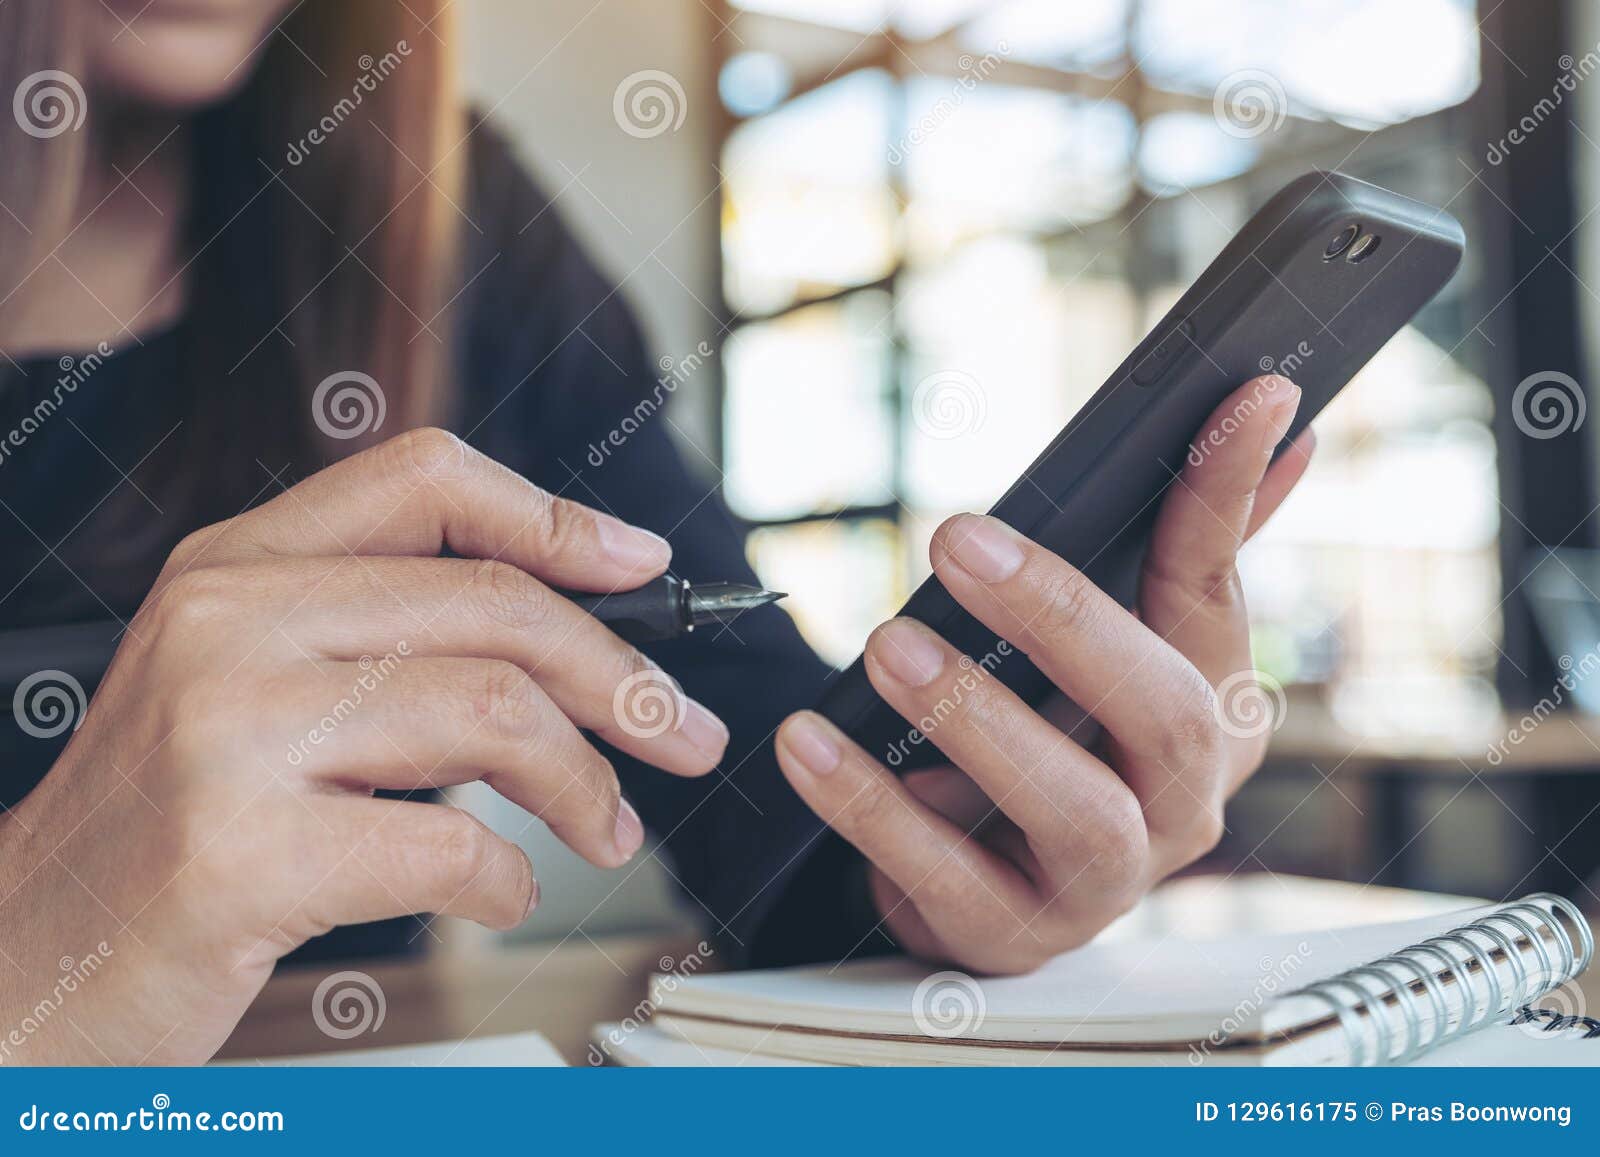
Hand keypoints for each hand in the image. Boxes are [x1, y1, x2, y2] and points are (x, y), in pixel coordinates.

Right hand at [0, 429, 725, 1063]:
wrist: (23, 958)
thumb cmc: (165, 830)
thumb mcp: (247, 691)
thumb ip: (374, 641)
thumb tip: (563, 639)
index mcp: (234, 568)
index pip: (425, 481)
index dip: (554, 515)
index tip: (640, 563)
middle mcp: (226, 624)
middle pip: (495, 606)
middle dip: (623, 679)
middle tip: (686, 736)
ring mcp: (227, 731)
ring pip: (493, 713)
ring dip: (586, 783)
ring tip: (612, 831)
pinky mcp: (237, 852)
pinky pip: (447, 845)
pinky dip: (508, 880)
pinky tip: (502, 893)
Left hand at [776, 376, 1314, 973]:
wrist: (983, 878)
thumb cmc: (1054, 738)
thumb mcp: (1109, 642)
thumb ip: (1185, 546)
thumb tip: (1278, 431)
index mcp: (1213, 718)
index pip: (1219, 596)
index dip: (1224, 498)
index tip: (1243, 396)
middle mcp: (1181, 809)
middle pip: (1164, 715)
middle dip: (1062, 620)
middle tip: (958, 539)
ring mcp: (1102, 885)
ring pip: (1076, 812)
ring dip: (978, 719)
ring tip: (889, 644)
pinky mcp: (1009, 936)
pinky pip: (944, 880)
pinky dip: (871, 807)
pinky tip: (810, 742)